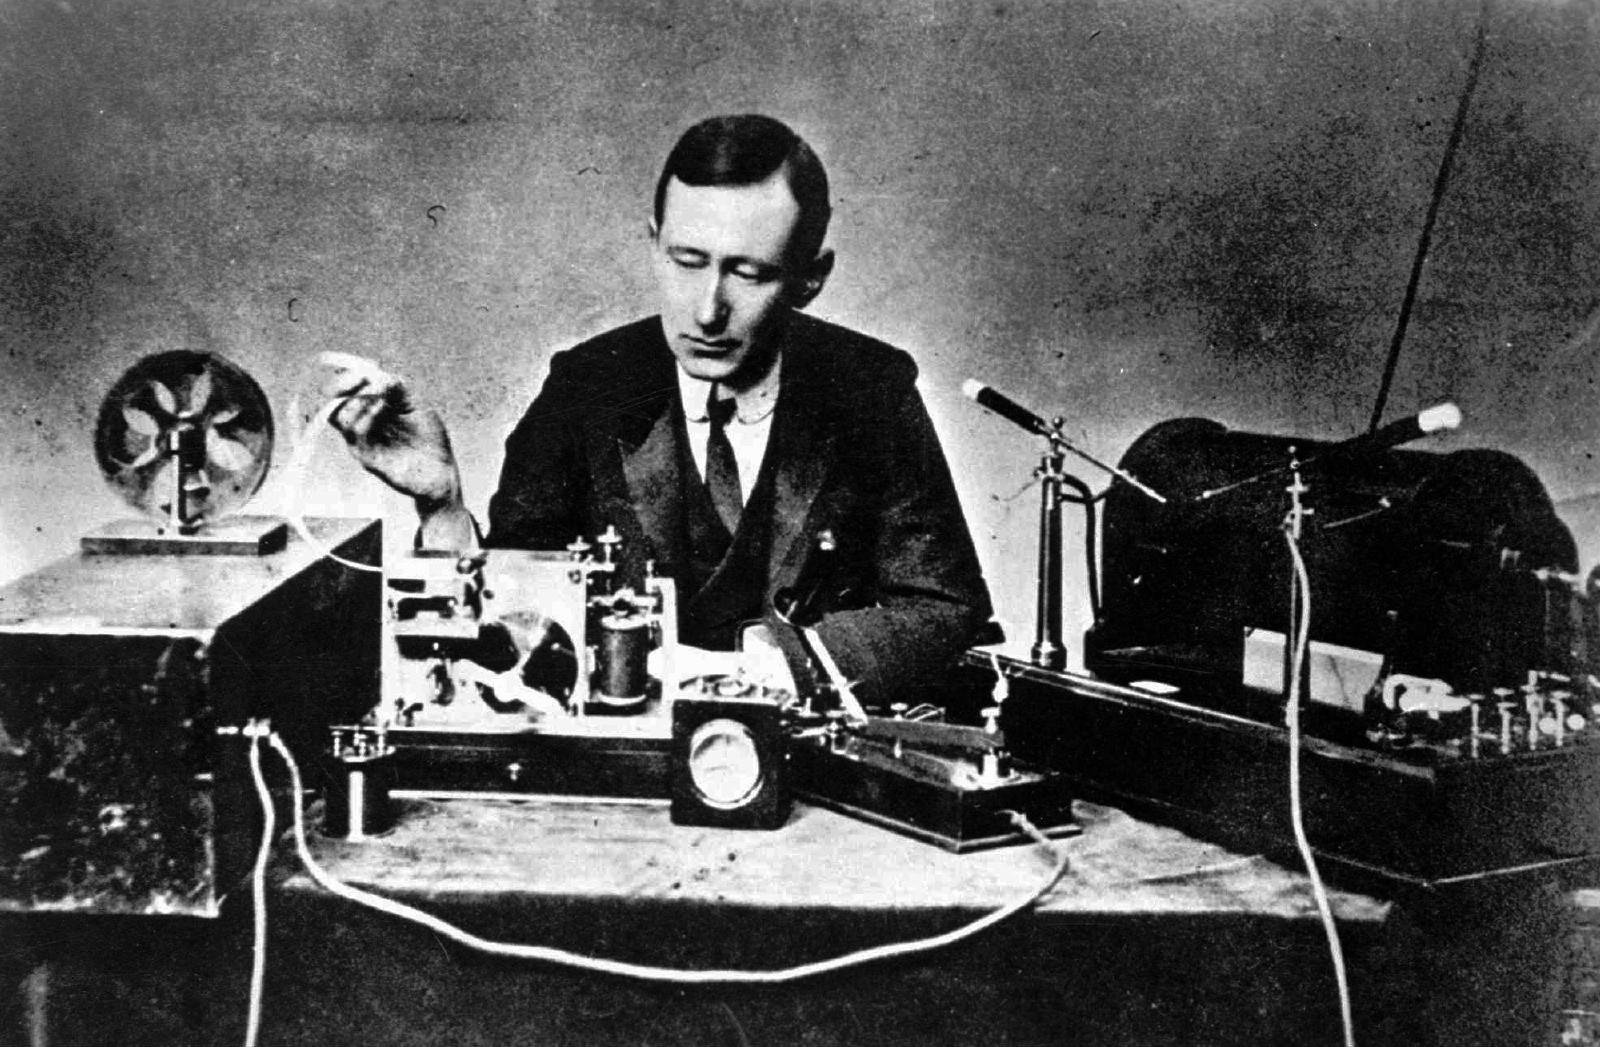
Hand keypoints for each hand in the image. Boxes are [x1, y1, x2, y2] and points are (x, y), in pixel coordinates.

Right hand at [319, 351, 462, 509]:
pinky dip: (366, 416)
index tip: (358, 368)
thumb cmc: (429, 437)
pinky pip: (356, 435)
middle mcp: (361, 427)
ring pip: (340, 417)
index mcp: (368, 412)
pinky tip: (383, 407)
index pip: (343, 392)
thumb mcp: (415, 402)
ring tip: (382, 397)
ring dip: (358, 400)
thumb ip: (395, 386)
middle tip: (364, 379)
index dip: (345, 378)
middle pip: (333, 403)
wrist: (441, 470)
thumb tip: (375, 374)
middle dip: (345, 386)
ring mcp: (362, 443)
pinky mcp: (368, 459)